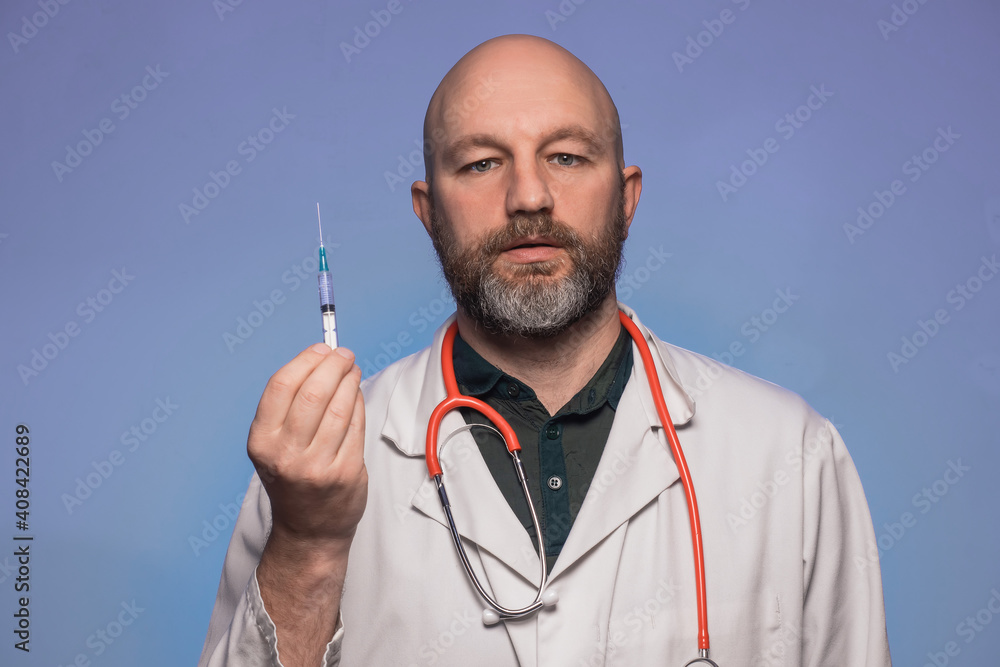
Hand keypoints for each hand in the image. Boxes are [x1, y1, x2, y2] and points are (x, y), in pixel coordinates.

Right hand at [248, 343, 367, 549]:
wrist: (309, 529)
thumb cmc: (293, 477)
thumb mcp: (275, 444)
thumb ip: (290, 404)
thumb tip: (321, 357)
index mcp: (262, 441)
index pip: (282, 385)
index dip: (306, 360)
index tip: (323, 348)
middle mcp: (285, 454)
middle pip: (314, 392)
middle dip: (334, 365)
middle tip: (345, 355)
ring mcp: (317, 466)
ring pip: (340, 406)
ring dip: (350, 381)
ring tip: (352, 371)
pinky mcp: (345, 473)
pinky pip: (356, 426)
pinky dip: (358, 404)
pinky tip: (356, 396)